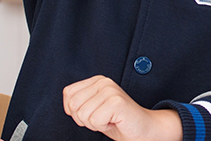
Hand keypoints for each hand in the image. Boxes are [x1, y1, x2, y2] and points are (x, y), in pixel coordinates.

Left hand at [61, 76, 181, 140]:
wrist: (142, 130)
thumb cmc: (117, 122)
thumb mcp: (93, 109)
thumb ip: (79, 102)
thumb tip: (67, 104)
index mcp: (97, 80)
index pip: (68, 94)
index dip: (76, 111)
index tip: (93, 113)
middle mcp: (104, 82)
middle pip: (73, 105)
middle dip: (84, 119)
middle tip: (102, 118)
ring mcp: (111, 90)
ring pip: (83, 114)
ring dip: (95, 124)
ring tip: (109, 120)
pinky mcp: (116, 102)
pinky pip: (94, 121)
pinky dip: (103, 127)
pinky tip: (114, 122)